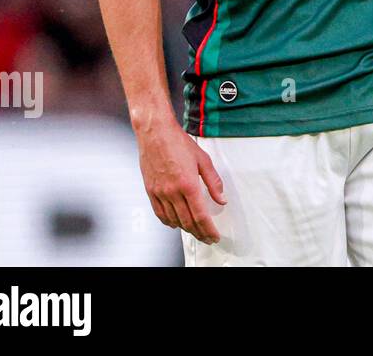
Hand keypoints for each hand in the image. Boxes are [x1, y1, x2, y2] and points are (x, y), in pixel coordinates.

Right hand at [136, 118, 225, 243]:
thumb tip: (221, 199)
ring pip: (173, 220)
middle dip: (199, 233)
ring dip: (185, 229)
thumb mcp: (203, 160)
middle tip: (207, 238)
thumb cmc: (179, 143)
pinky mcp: (150, 191)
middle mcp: (172, 192)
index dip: (208, 229)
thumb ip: (213, 182)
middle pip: (187, 221)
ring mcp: (160, 193)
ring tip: (195, 232)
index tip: (214, 236)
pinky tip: (175, 223)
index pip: (200, 215)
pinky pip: (160, 213)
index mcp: (188, 184)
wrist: (156, 134)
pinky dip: (169, 222)